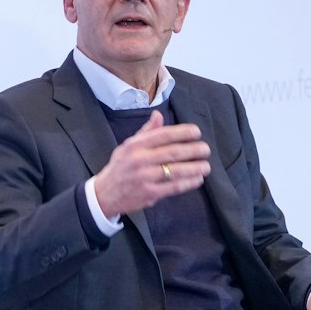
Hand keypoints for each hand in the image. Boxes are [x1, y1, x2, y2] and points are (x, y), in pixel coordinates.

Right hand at [91, 111, 213, 217]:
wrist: (104, 195)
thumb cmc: (120, 168)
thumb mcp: (127, 146)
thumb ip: (146, 132)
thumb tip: (159, 114)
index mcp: (135, 146)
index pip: (163, 135)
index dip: (183, 132)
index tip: (197, 132)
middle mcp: (139, 160)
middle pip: (173, 152)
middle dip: (194, 150)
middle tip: (206, 149)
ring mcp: (145, 178)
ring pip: (176, 170)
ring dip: (195, 167)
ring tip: (206, 166)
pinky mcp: (149, 193)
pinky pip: (174, 187)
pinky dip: (188, 182)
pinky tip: (197, 179)